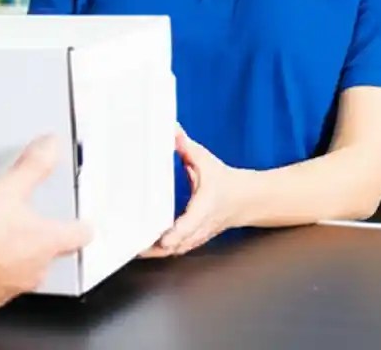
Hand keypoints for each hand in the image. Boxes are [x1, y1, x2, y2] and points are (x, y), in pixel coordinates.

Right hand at [0, 135, 92, 319]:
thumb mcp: (10, 186)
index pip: (75, 236)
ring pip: (15, 281)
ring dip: (6, 268)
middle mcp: (30, 271)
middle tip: (20, 233)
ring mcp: (6, 290)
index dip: (80, 230)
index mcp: (44, 242)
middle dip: (35, 250)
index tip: (83, 228)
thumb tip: (50, 148)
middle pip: (44, 261)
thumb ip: (34, 166)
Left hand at [142, 129, 244, 257]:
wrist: (247, 200)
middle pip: (178, 244)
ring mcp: (198, 236)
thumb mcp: (206, 161)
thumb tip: (171, 129)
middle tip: (133, 245)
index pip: (191, 223)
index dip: (176, 233)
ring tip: (133, 248)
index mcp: (205, 207)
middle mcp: (201, 225)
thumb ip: (186, 147)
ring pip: (176, 251)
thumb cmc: (226, 181)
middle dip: (156, 247)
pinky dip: (161, 251)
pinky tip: (144, 248)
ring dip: (156, 252)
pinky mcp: (194, 240)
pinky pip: (177, 250)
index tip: (163, 239)